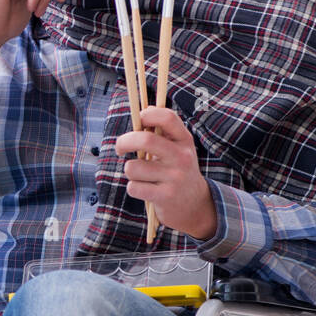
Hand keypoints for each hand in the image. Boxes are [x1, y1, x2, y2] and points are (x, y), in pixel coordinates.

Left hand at [114, 106, 217, 240]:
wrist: (195, 205)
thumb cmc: (177, 170)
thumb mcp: (178, 148)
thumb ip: (163, 131)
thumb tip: (144, 110)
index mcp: (184, 141)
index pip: (167, 118)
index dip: (148, 115)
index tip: (138, 121)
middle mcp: (182, 157)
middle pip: (145, 140)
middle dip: (124, 142)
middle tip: (120, 148)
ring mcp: (175, 178)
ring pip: (133, 167)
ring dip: (130, 171)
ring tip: (140, 176)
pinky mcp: (165, 197)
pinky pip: (134, 187)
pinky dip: (134, 188)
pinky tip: (145, 190)